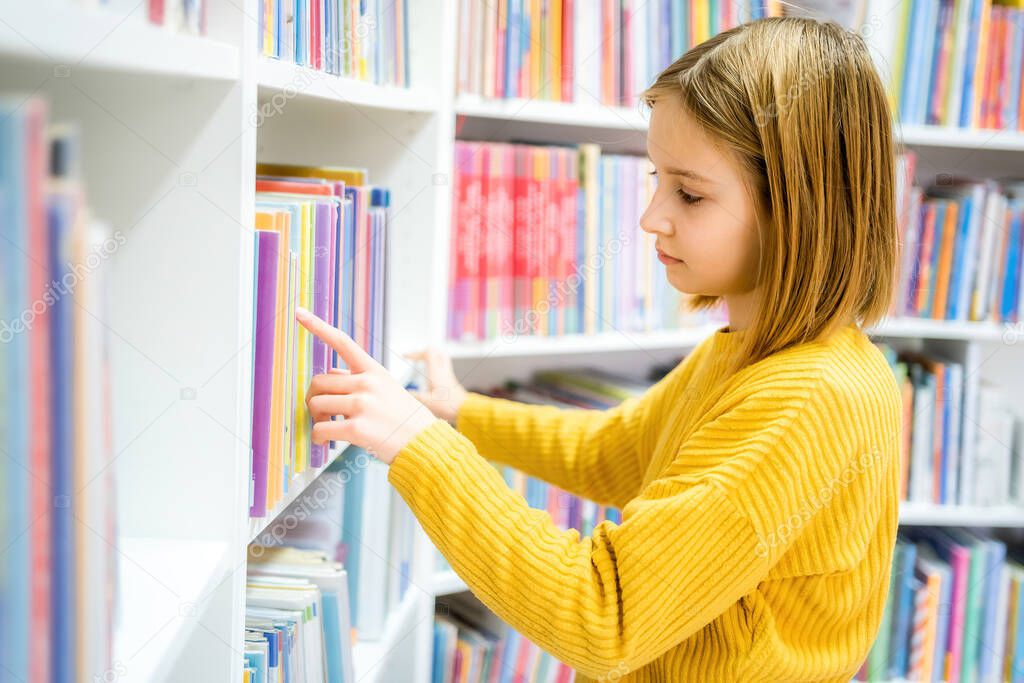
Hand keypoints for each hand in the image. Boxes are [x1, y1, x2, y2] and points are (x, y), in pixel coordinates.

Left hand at [296, 307, 437, 464]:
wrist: (423, 443)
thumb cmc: (402, 418)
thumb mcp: (386, 388)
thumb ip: (358, 380)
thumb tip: (330, 377)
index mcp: (373, 370)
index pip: (343, 342)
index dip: (318, 326)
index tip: (300, 313)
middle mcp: (367, 383)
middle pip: (319, 381)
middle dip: (313, 397)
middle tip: (320, 412)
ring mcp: (362, 404)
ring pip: (316, 404)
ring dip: (316, 418)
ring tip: (328, 427)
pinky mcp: (357, 428)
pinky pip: (321, 428)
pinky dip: (318, 437)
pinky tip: (326, 442)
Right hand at [404, 348, 467, 422]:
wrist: (466, 410)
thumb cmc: (449, 406)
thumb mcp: (427, 402)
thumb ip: (415, 396)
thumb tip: (405, 392)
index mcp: (436, 373)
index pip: (428, 353)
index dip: (415, 353)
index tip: (405, 357)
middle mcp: (444, 372)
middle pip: (437, 353)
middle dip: (425, 353)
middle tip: (417, 358)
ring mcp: (449, 376)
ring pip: (441, 360)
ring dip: (431, 360)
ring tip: (422, 367)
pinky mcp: (452, 382)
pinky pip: (443, 370)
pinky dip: (435, 370)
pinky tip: (430, 379)